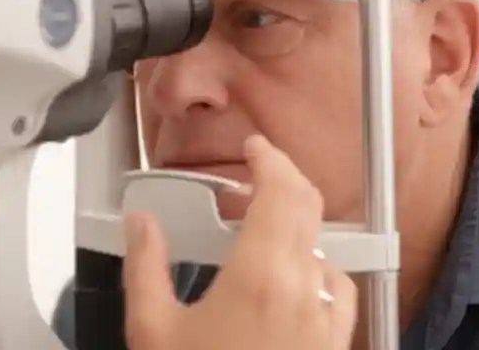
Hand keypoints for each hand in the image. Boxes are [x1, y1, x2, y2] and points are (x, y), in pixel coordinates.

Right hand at [121, 135, 356, 349]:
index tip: (254, 148)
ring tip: (259, 238)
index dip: (270, 159)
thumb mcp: (152, 329)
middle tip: (253, 179)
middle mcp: (304, 293)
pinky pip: (337, 294)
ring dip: (296, 231)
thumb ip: (145, 265)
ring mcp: (325, 325)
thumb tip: (141, 225)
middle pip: (310, 210)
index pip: (282, 190)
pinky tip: (290, 287)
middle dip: (283, 182)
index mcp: (260, 276)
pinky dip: (316, 273)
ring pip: (324, 252)